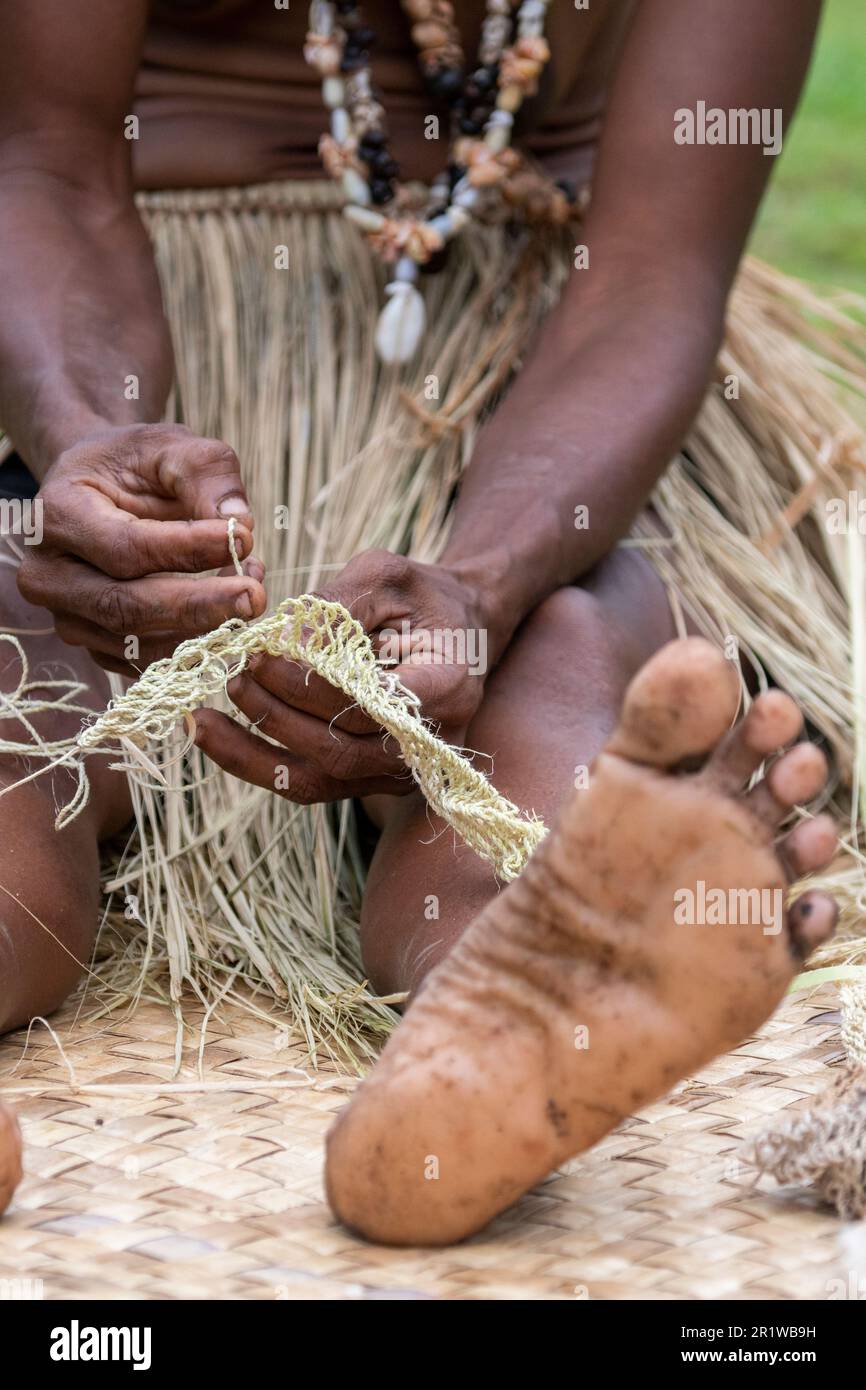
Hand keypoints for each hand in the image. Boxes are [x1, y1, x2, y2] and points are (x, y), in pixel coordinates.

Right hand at [17, 422, 266, 672]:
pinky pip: (146, 661)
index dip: (187, 550)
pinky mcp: (92, 645)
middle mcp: (47, 574)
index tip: (244, 538)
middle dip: (199, 606)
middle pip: (125, 606)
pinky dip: (193, 647)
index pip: (124, 548)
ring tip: (252, 593)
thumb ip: (205, 472)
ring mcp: (66, 616)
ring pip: (136, 643)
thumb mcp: (169, 444)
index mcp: (55, 515)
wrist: (101, 488)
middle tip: (255, 596)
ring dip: (203, 629)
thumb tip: (239, 521)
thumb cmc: (135, 464)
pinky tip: (230, 613)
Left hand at [194, 549, 490, 803]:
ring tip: (204, 715)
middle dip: (278, 715)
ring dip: (254, 750)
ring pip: (320, 780)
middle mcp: (431, 743)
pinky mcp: (369, 780)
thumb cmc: (420, 595)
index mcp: (449, 687)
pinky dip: (255, 763)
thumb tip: (275, 640)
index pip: (373, 705)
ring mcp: (400, 770)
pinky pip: (308, 784)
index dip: (312, 687)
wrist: (457, 629)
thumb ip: (335, 605)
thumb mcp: (385, 575)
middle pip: (343, 751)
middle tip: (236, 673)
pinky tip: (212, 734)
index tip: (263, 653)